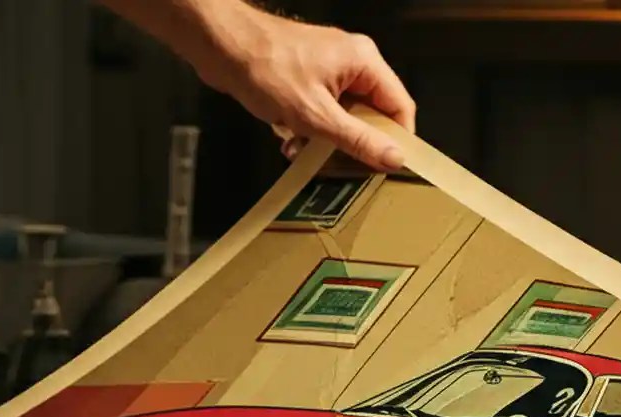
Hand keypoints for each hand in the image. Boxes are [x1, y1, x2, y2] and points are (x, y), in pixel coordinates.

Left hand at [177, 0, 415, 169]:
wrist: (220, 46)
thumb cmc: (263, 67)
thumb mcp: (316, 116)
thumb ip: (358, 140)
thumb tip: (394, 158)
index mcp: (363, 62)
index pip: (400, 106)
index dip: (398, 140)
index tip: (388, 167)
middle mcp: (351, 61)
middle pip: (373, 114)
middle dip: (356, 142)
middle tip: (342, 165)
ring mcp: (329, 69)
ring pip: (345, 116)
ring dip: (328, 139)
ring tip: (307, 150)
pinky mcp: (308, 78)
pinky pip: (323, 111)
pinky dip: (311, 129)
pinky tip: (292, 140)